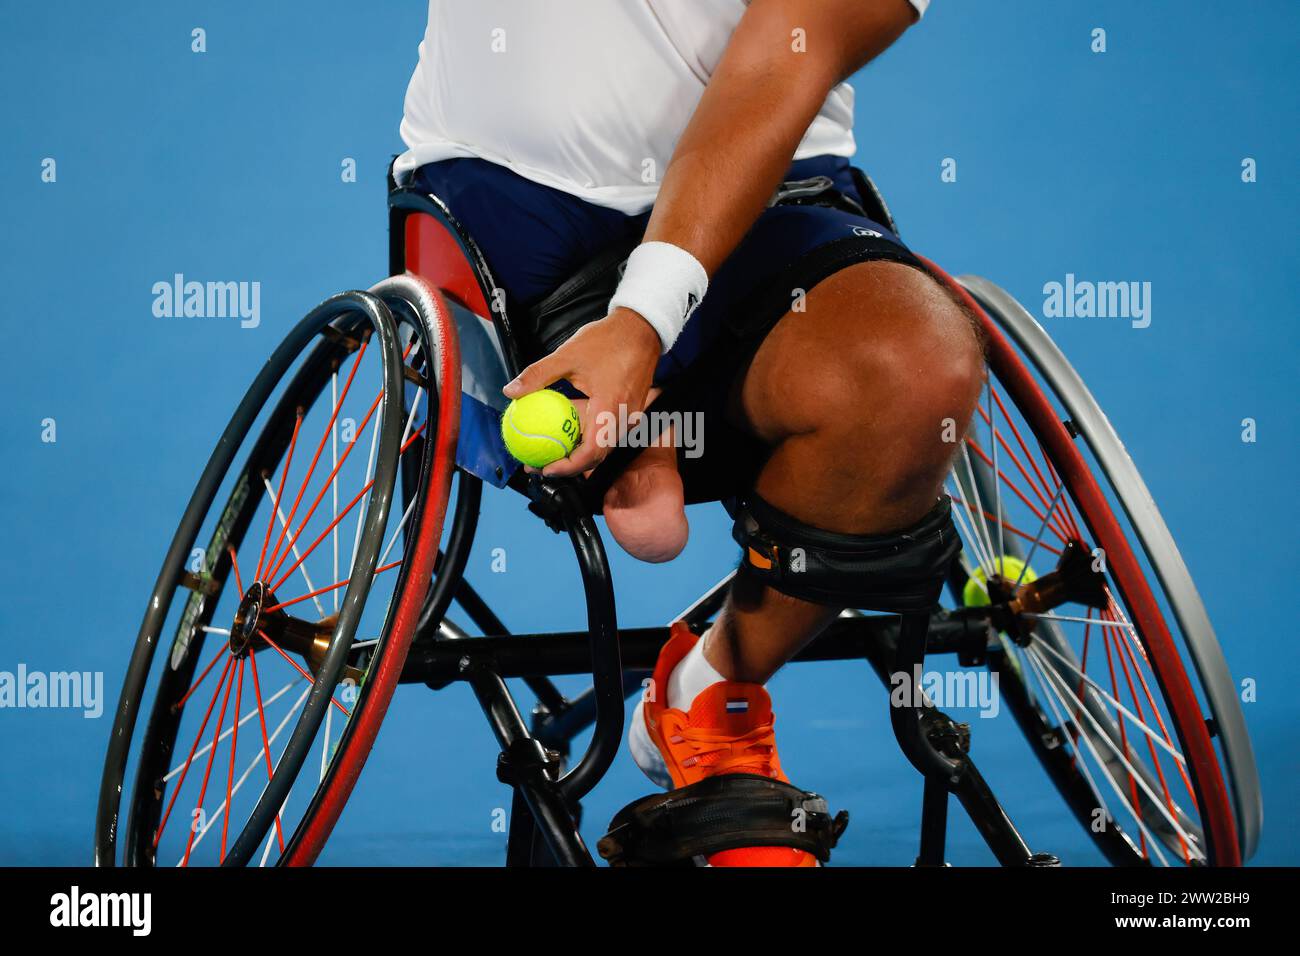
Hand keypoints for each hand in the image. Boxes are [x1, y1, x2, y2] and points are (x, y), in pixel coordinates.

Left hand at [503, 307, 661, 476]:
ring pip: (601, 445)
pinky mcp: (629, 411)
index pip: (591, 452)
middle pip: (596, 455)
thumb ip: (538, 375)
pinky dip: (586, 436)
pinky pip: (606, 432)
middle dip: (566, 465)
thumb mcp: (567, 355)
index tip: (546, 468)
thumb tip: (511, 391)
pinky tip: (566, 431)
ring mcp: (629, 416)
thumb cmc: (610, 339)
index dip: (568, 466)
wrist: (641, 328)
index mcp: (611, 408)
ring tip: (548, 449)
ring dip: (576, 452)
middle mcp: (624, 418)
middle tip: (538, 464)